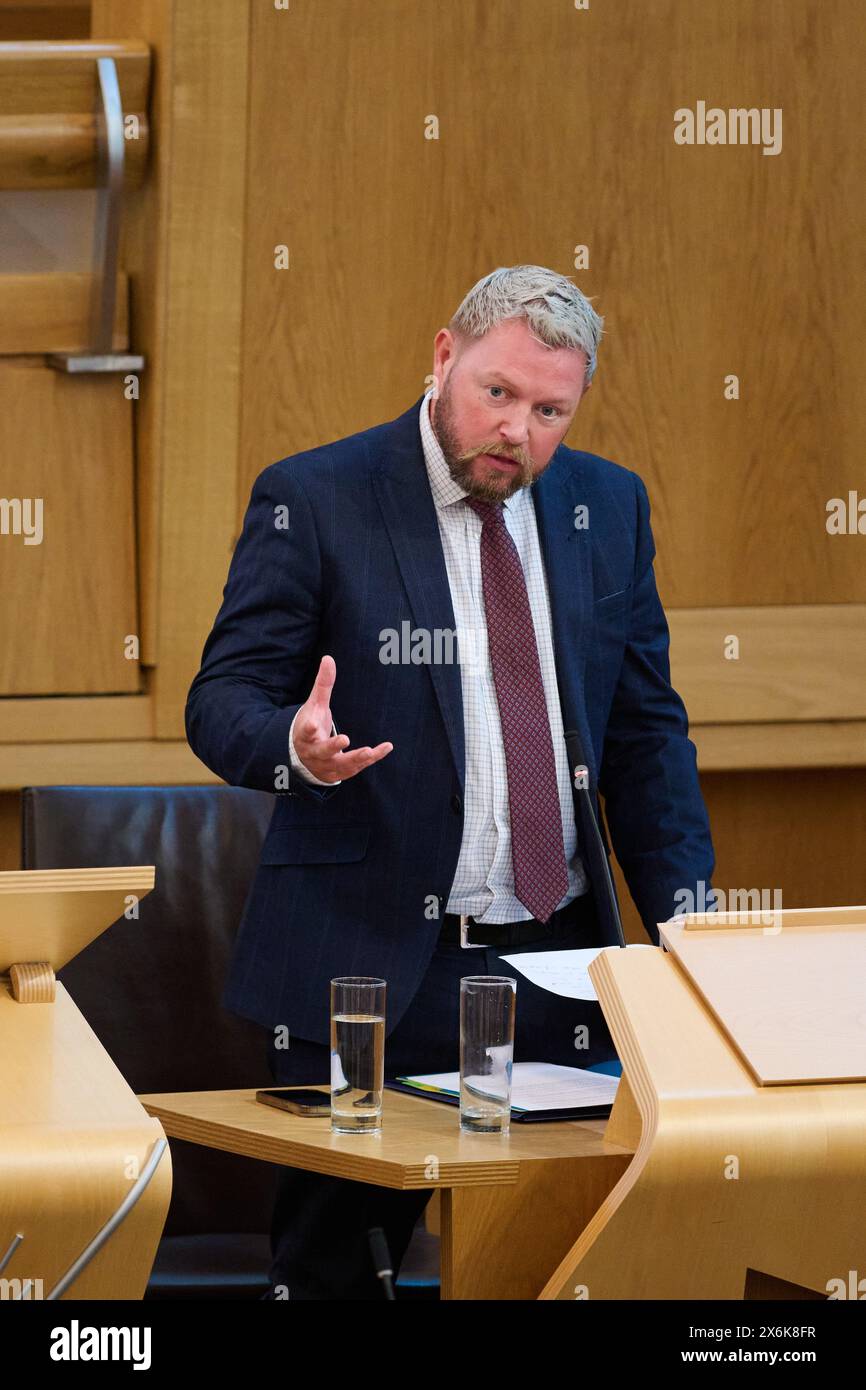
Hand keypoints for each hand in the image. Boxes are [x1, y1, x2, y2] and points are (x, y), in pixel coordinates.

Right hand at [293, 655, 392, 782]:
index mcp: (306, 735)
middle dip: (332, 747)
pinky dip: (372, 758)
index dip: (308, 729)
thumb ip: (323, 684)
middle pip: (322, 751)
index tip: (312, 725)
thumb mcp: (315, 705)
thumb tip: (328, 658)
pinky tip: (387, 747)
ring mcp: (328, 766)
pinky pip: (358, 766)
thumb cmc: (311, 726)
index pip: (306, 732)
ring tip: (369, 751)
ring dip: (356, 759)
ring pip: (341, 764)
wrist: (303, 758)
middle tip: (344, 738)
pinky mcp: (341, 772)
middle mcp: (315, 753)